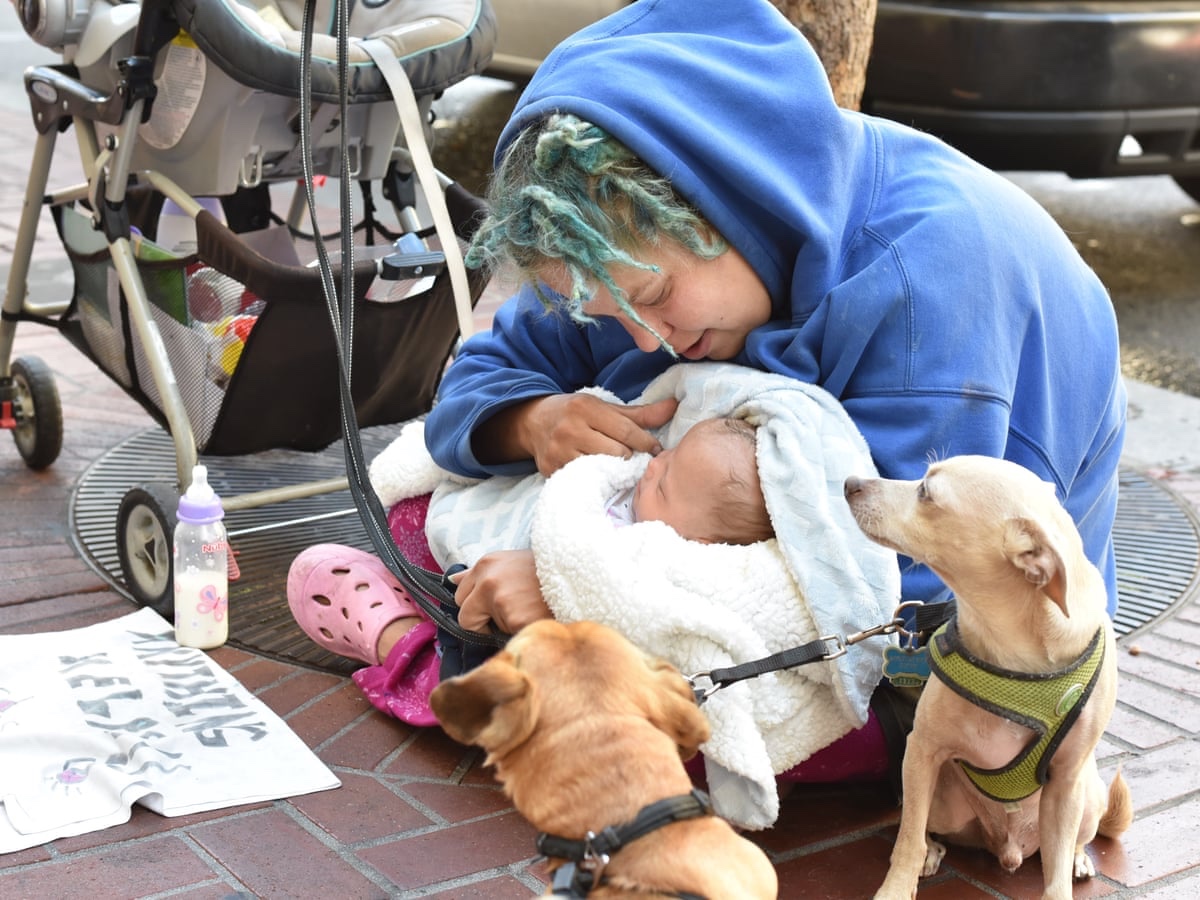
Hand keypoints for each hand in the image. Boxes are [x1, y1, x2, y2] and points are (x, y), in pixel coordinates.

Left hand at [449, 550, 551, 633]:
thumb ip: (481, 574)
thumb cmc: (546, 574)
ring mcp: (500, 600)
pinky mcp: (514, 620)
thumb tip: (452, 580)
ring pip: (484, 632)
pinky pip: (505, 639)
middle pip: (464, 616)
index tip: (495, 606)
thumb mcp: (512, 564)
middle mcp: (488, 579)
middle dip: (482, 622)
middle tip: (510, 615)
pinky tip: (536, 621)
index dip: (477, 605)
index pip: (460, 595)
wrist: (581, 580)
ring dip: (501, 629)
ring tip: (527, 614)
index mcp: (487, 563)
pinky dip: (518, 635)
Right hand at [512, 393, 678, 475]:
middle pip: (617, 453)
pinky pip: (586, 480)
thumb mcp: (604, 407)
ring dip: (616, 471)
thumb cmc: (576, 414)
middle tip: (636, 460)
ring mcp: (559, 452)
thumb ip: (640, 413)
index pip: (626, 431)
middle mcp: (570, 429)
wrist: (534, 423)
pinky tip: (602, 476)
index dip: (646, 442)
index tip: (656, 449)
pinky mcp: (552, 471)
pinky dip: (597, 479)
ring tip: (620, 468)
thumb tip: (674, 405)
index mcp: (585, 408)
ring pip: (603, 469)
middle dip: (631, 458)